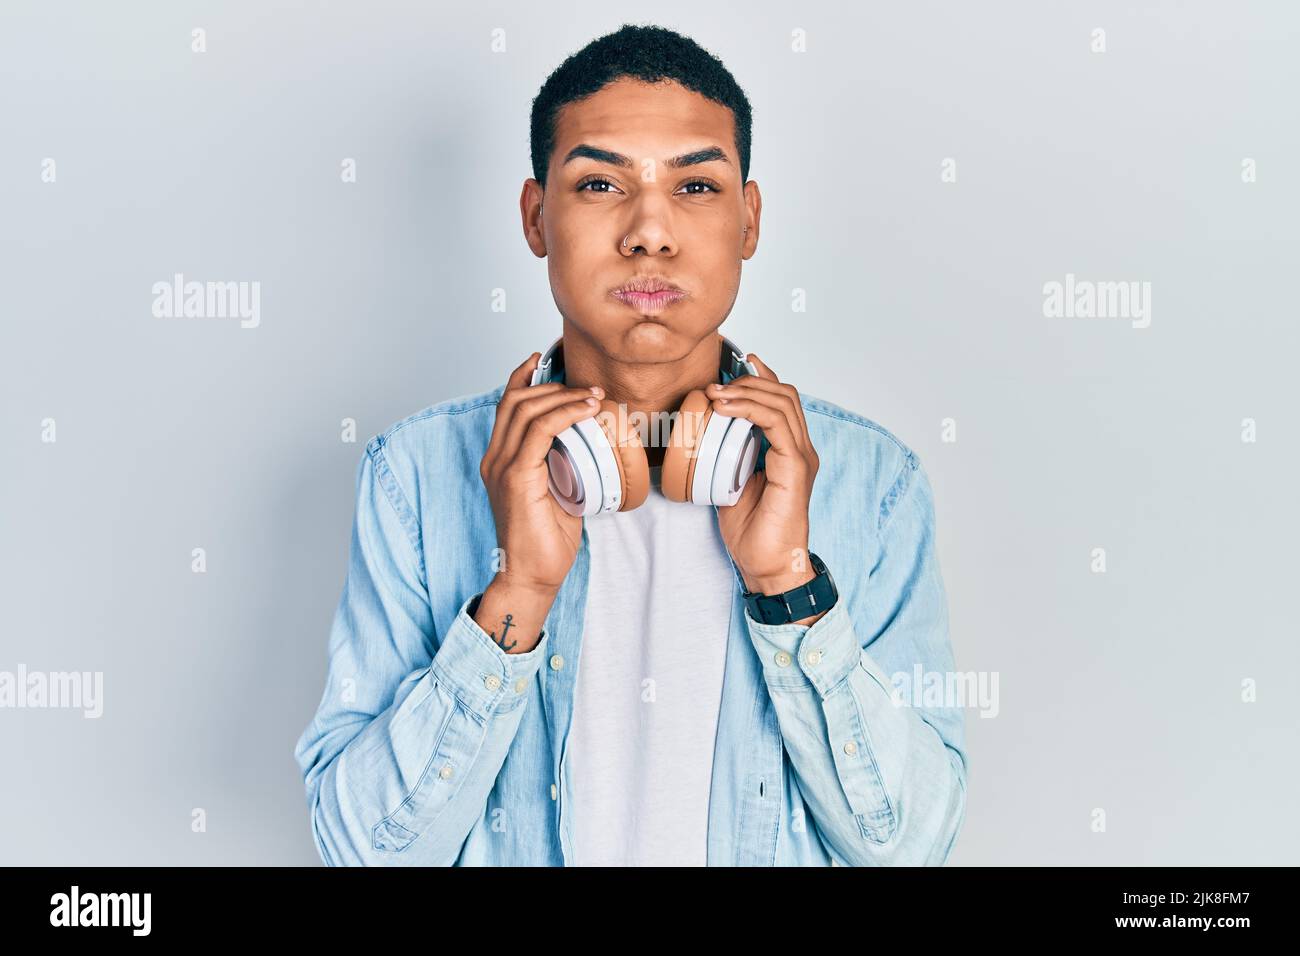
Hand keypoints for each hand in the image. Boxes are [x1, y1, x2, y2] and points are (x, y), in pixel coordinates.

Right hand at [479, 353, 603, 594]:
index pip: (506, 406)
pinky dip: (564, 413)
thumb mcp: (557, 491)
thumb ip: (561, 463)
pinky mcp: (515, 477)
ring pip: (526, 409)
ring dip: (563, 396)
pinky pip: (539, 430)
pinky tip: (586, 410)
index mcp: (500, 460)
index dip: (522, 377)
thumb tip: (586, 440)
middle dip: (552, 385)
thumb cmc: (546, 541)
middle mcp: (494, 459)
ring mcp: (501, 467)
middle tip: (588, 387)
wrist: (532, 576)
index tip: (544, 360)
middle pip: (515, 400)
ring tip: (593, 395)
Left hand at [706, 354, 819, 598]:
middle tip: (715, 385)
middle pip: (785, 395)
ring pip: (782, 404)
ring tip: (715, 394)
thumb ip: (729, 455)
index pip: (782, 401)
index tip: (739, 362)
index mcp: (790, 451)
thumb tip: (706, 433)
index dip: (763, 377)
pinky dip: (751, 411)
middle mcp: (802, 450)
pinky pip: (778, 426)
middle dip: (749, 382)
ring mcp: (802, 458)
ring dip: (747, 393)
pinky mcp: (796, 469)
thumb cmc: (752, 531)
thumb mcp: (732, 482)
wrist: (767, 565)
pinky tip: (727, 409)